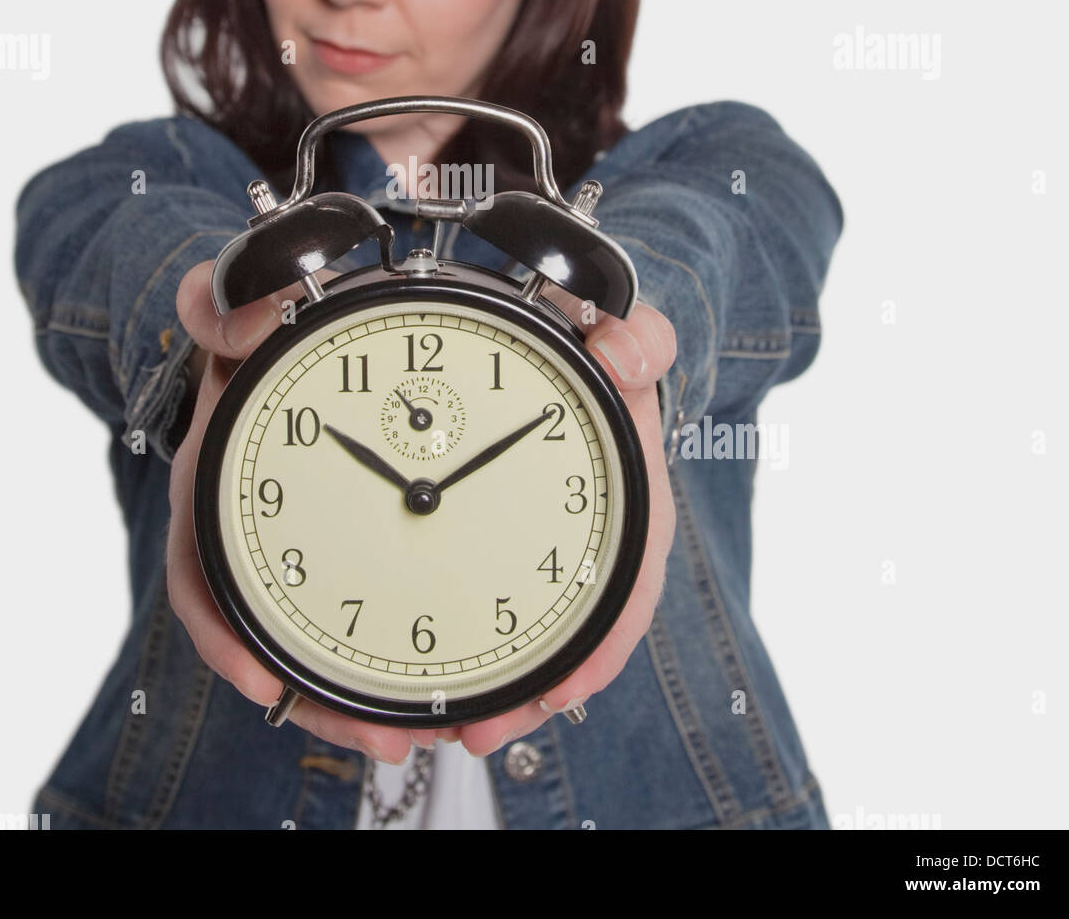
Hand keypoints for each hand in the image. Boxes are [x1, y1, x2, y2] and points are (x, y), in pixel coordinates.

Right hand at [166, 260, 416, 766]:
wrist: (280, 338)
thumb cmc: (254, 337)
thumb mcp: (230, 316)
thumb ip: (220, 305)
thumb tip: (243, 315)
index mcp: (213, 480)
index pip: (199, 570)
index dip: (226, 635)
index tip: (265, 682)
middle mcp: (244, 527)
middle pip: (270, 635)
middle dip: (319, 695)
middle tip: (384, 731)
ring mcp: (288, 542)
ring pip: (315, 640)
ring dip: (359, 695)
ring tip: (422, 728)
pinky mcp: (341, 544)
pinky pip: (353, 613)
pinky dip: (385, 656)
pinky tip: (437, 679)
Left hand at [410, 283, 677, 756]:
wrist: (574, 368)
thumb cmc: (599, 371)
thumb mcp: (629, 351)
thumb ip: (639, 341)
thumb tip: (625, 352)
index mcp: (634, 512)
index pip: (630, 593)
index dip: (601, 648)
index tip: (563, 690)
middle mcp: (598, 550)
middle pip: (570, 640)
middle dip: (528, 691)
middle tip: (475, 728)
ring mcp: (554, 561)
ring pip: (527, 641)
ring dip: (490, 688)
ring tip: (441, 724)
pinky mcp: (502, 555)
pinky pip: (489, 614)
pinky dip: (461, 650)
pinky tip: (429, 683)